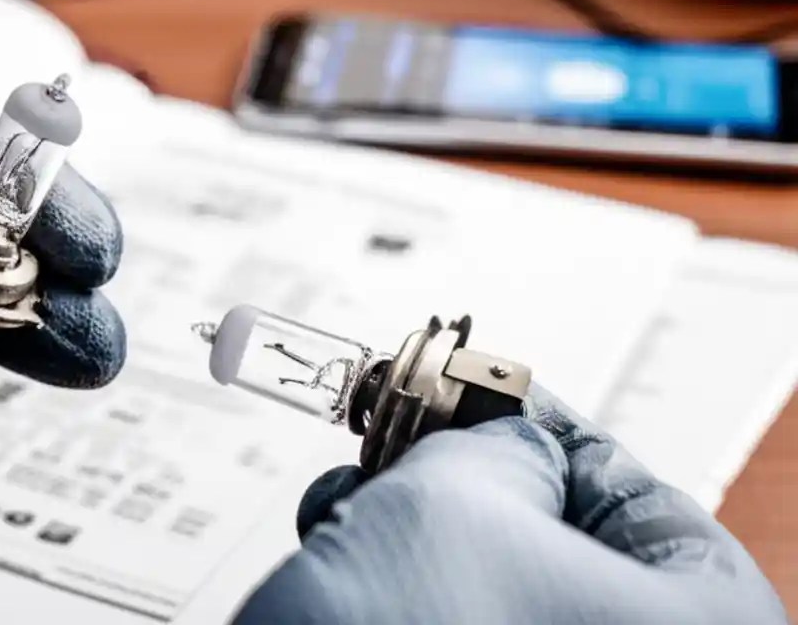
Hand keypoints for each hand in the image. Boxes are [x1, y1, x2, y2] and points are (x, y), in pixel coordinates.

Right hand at [233, 386, 786, 623]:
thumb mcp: (462, 487)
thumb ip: (503, 440)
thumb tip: (507, 438)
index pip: (645, 502)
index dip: (555, 433)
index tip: (493, 399)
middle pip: (565, 551)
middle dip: (471, 484)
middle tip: (417, 437)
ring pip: (498, 594)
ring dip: (418, 529)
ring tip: (358, 494)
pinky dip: (402, 583)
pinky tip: (346, 543)